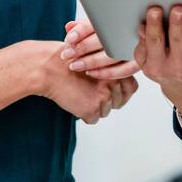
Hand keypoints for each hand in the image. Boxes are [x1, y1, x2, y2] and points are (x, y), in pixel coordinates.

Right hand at [22, 37, 136, 124]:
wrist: (51, 68)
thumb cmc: (71, 61)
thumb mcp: (98, 61)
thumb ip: (114, 72)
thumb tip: (125, 89)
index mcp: (118, 69)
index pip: (131, 88)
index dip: (121, 91)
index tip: (109, 90)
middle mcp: (114, 82)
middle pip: (118, 101)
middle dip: (107, 99)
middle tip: (91, 91)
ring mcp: (104, 96)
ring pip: (105, 111)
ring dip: (95, 107)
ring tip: (81, 94)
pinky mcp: (92, 109)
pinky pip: (93, 119)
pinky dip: (84, 114)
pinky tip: (76, 101)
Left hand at [62, 19, 139, 81]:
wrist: (142, 37)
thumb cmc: (114, 29)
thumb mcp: (100, 23)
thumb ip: (85, 26)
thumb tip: (69, 27)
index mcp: (116, 17)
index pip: (98, 23)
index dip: (81, 31)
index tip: (69, 39)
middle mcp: (127, 31)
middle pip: (103, 39)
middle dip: (82, 48)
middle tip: (66, 55)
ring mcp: (134, 46)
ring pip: (112, 56)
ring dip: (90, 62)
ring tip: (74, 65)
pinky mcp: (139, 60)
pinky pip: (124, 70)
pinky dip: (107, 73)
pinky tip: (91, 73)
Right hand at [133, 5, 181, 110]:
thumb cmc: (166, 71)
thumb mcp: (148, 63)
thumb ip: (143, 46)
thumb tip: (142, 27)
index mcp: (157, 63)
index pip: (154, 42)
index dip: (154, 25)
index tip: (155, 9)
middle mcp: (177, 64)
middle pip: (177, 40)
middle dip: (177, 24)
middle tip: (179, 8)